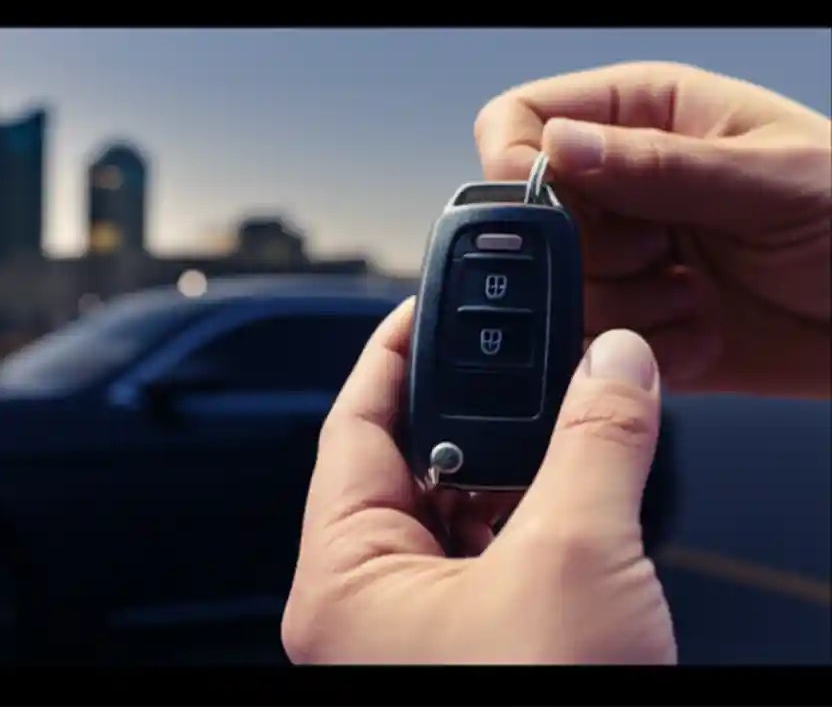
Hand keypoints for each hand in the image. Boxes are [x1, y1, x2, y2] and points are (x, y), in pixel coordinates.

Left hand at [281, 299, 675, 663]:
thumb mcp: (576, 559)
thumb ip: (595, 443)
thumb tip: (614, 363)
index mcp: (342, 582)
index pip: (351, 427)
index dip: (395, 354)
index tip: (434, 303)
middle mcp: (366, 609)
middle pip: (408, 468)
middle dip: (473, 412)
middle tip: (521, 357)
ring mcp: (416, 635)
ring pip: (456, 517)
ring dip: (514, 471)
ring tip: (564, 425)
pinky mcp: (475, 653)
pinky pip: (491, 564)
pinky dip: (532, 524)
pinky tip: (577, 501)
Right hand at [474, 61, 831, 398]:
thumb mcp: (773, 180)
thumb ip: (659, 166)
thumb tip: (556, 147)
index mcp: (642, 117)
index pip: (521, 122)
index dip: (518, 167)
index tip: (560, 211)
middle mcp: (620, 188)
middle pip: (523, 222)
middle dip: (587, 255)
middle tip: (663, 255)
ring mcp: (622, 261)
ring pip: (551, 294)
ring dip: (627, 311)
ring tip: (698, 296)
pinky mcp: (632, 328)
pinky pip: (587, 352)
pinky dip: (646, 354)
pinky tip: (704, 334)